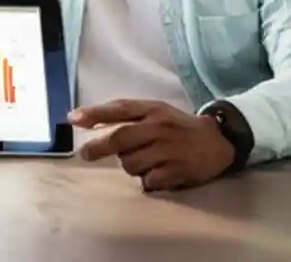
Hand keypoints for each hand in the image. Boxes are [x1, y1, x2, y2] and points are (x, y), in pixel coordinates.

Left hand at [69, 99, 234, 191]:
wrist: (218, 141)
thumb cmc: (177, 126)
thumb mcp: (155, 111)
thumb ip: (125, 113)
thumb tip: (82, 118)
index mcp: (153, 110)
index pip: (120, 108)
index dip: (94, 113)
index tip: (72, 119)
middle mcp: (160, 128)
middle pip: (120, 138)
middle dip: (98, 148)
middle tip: (86, 153)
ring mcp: (169, 150)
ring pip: (130, 163)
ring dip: (129, 165)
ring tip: (144, 161)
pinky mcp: (177, 171)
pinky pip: (147, 181)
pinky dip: (147, 180)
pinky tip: (158, 172)